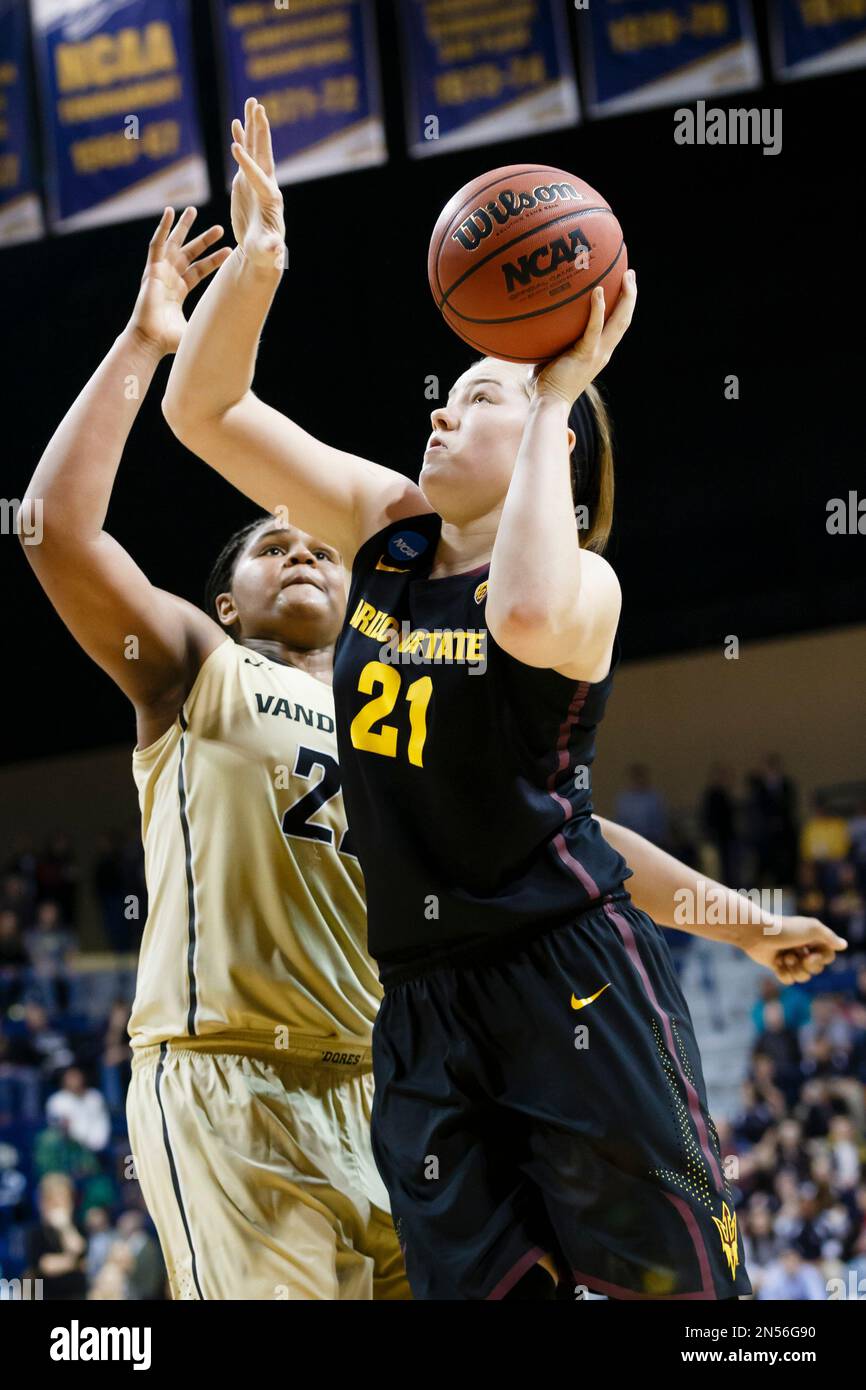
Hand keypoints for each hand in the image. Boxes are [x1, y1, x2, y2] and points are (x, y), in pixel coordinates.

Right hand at [129, 207, 230, 356]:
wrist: (150, 341)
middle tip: (220, 228)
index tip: (230, 251)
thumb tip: (234, 336)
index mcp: (180, 291)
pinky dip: (162, 228)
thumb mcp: (196, 328)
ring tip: (193, 210)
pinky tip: (169, 212)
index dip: (214, 260)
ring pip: (173, 244)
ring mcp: (160, 272)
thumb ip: (211, 325)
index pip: (200, 270)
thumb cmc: (169, 341)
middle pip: (189, 253)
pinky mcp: (152, 270)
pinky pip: (156, 244)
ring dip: (183, 227)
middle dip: (204, 240)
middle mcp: (170, 279)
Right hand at [230, 98, 285, 270]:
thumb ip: (271, 249)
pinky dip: (241, 138)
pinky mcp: (247, 181)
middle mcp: (266, 184)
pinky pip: (245, 154)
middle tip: (257, 106)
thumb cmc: (265, 255)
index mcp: (270, 199)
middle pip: (262, 153)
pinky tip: (237, 121)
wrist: (261, 252)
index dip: (247, 164)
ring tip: (252, 102)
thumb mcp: (267, 253)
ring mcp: (257, 180)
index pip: (259, 177)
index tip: (235, 148)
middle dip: (259, 130)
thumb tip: (276, 249)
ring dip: (253, 126)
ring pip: (255, 148)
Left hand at [530, 269, 636, 406]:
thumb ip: (552, 340)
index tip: (623, 287)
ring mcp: (597, 353)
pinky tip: (597, 290)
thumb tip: (536, 322)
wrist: (549, 404)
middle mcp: (603, 352)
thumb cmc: (546, 384)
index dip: (623, 307)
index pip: (616, 326)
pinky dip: (598, 309)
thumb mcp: (552, 357)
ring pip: (619, 321)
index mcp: (599, 352)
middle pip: (624, 320)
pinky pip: (594, 328)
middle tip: (630, 273)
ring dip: (625, 297)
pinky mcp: (585, 354)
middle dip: (630, 295)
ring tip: (626, 275)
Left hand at [740, 915, 847, 984]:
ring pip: (804, 977)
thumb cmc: (784, 929)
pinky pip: (789, 980)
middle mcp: (803, 948)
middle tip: (792, 955)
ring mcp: (791, 957)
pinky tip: (775, 963)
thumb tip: (843, 945)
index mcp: (813, 938)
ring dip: (793, 969)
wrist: (756, 934)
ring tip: (783, 958)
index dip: (821, 960)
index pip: (827, 957)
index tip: (810, 955)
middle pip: (816, 969)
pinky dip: (783, 973)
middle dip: (805, 965)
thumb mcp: (811, 929)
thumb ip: (829, 937)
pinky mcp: (779, 965)